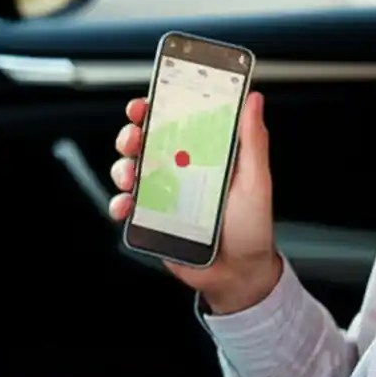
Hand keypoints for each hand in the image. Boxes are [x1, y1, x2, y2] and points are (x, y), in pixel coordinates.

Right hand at [109, 91, 281, 313]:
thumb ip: (253, 141)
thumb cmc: (252, 228)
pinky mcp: (151, 219)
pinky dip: (119, 203)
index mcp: (205, 155)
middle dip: (131, 134)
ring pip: (130, 170)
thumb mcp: (256, 181)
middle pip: (146, 142)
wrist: (239, 275)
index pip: (178, 122)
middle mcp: (181, 170)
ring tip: (131, 176)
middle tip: (133, 137)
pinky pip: (127, 206)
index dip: (158, 108)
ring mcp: (164, 194)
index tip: (147, 104)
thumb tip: (254, 101)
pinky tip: (127, 206)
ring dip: (122, 167)